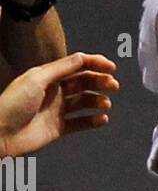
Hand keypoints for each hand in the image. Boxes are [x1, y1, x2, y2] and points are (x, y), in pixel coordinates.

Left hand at [0, 52, 118, 157]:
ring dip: (97, 101)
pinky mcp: (58, 128)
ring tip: (105, 105)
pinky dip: (92, 121)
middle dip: (100, 82)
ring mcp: (57, 110)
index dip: (94, 64)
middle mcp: (54, 91)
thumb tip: (82, 57)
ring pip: (84, 102)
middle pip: (83, 83)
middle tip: (113, 86)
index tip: (111, 68)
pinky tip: (102, 119)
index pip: (76, 66)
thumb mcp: (36, 79)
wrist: (0, 132)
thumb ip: (60, 68)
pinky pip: (80, 123)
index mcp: (48, 76)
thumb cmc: (13, 102)